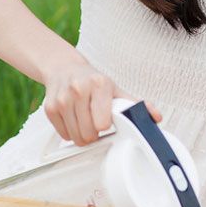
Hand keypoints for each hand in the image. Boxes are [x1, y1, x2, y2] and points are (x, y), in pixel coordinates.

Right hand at [42, 61, 159, 145]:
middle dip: (94, 134)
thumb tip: (155, 116)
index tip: (108, 121)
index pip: (102, 123)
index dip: (106, 126)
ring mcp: (62, 99)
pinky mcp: (50, 108)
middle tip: (96, 121)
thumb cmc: (92, 80)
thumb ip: (136, 104)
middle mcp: (78, 90)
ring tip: (86, 119)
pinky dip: (70, 132)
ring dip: (83, 134)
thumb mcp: (116, 89)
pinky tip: (74, 118)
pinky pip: (64, 135)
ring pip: (76, 138)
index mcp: (99, 84)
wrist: (63, 68)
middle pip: (88, 134)